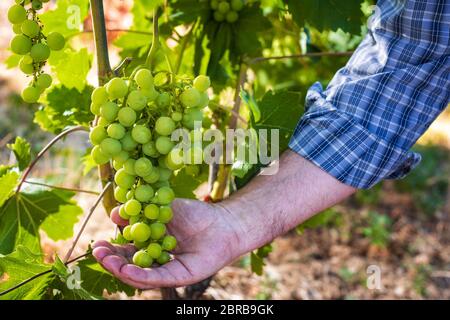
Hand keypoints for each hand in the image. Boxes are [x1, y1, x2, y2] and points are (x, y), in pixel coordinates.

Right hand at [92, 199, 246, 288]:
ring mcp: (168, 270)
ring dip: (121, 269)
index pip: (127, 251)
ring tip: (106, 260)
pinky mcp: (181, 276)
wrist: (224, 221)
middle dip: (111, 260)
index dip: (112, 249)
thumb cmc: (195, 214)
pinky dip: (141, 275)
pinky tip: (127, 269)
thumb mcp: (163, 209)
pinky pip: (158, 278)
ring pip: (140, 276)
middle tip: (97, 252)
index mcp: (152, 246)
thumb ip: (140, 211)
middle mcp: (158, 261)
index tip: (97, 242)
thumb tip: (114, 213)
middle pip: (130, 265)